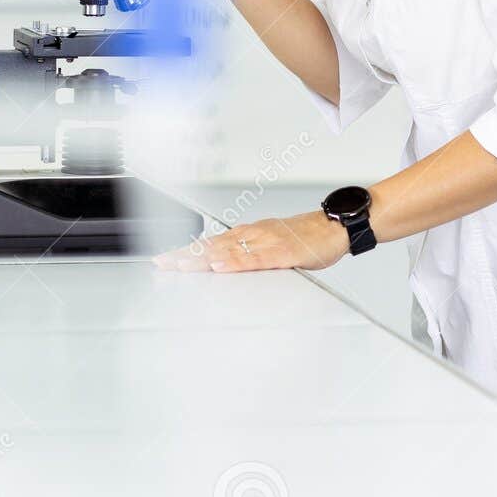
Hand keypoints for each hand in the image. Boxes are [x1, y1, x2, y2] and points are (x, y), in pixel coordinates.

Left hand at [152, 210, 349, 272]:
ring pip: (229, 250)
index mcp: (248, 234)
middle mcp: (252, 234)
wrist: (334, 228)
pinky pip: (255, 258)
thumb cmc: (305, 239)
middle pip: (213, 245)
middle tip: (162, 262)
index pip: (211, 243)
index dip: (187, 251)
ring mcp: (266, 241)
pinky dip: (236, 262)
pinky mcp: (282, 252)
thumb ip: (249, 256)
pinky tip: (220, 266)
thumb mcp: (271, 246)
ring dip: (202, 258)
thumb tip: (226, 268)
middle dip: (186, 255)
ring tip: (181, 266)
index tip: (165, 259)